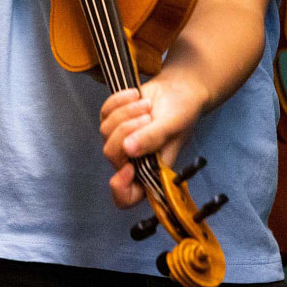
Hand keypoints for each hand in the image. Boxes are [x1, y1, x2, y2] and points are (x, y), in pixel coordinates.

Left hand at [99, 74, 206, 209]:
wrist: (180, 90)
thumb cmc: (182, 113)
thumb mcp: (172, 126)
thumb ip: (152, 139)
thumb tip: (128, 149)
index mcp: (149, 172)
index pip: (127, 196)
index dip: (122, 188)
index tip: (128, 168)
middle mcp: (132, 160)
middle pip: (112, 154)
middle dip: (127, 131)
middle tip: (147, 117)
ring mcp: (120, 140)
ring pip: (106, 131)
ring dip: (126, 113)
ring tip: (147, 105)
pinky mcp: (113, 120)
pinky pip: (104, 113)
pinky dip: (119, 101)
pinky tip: (135, 95)